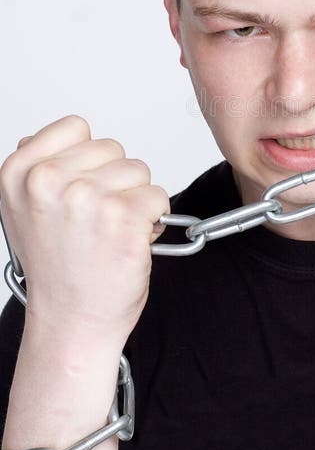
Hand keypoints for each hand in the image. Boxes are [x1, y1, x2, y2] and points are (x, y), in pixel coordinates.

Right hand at [0, 115, 169, 343]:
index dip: (89, 158)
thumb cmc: (57, 270)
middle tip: (95, 222)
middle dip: (115, 182)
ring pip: (139, 170)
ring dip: (135, 201)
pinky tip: (128, 242)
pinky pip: (159, 195)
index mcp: (20, 172)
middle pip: (112, 148)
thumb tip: (42, 136)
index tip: (80, 189)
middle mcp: (48, 181)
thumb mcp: (23, 211)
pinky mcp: (123, 217)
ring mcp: (86, 198)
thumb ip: (35, 169)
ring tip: (110, 233)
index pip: (76, 126)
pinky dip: (154, 219)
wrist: (72, 322)